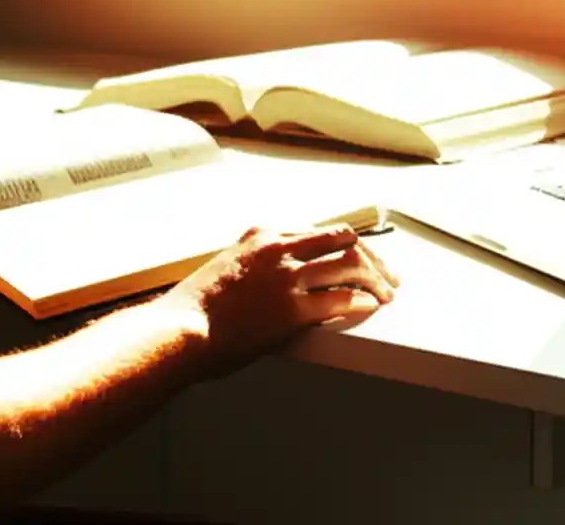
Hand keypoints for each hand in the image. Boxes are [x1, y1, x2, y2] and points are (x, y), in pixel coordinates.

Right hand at [158, 224, 399, 378]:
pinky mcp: (291, 309)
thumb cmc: (194, 310)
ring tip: (387, 295)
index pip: (320, 231)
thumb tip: (276, 278)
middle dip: (373, 257)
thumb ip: (254, 265)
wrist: (176, 332)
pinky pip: (340, 299)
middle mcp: (279, 249)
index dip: (349, 245)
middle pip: (343, 240)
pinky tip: (369, 307)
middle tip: (388, 277)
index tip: (364, 257)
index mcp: (263, 236)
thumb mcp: (226, 269)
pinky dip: (360, 301)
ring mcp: (287, 278)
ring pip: (349, 265)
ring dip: (375, 281)